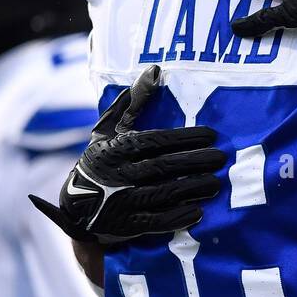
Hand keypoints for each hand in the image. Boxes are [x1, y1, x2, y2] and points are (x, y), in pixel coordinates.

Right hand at [28, 65, 224, 246]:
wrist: (75, 205)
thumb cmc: (101, 159)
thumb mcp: (108, 129)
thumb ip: (133, 102)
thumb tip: (155, 71)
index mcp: (118, 148)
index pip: (156, 141)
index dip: (185, 138)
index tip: (211, 135)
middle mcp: (120, 174)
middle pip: (164, 166)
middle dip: (195, 162)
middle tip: (221, 158)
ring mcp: (124, 201)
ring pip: (164, 193)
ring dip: (193, 188)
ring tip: (216, 183)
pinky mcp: (127, 225)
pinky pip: (156, 222)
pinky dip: (178, 217)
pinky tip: (198, 212)